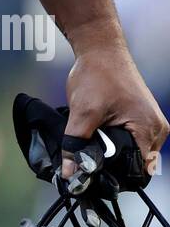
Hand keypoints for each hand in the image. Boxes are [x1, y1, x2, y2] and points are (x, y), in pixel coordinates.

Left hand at [63, 30, 167, 183]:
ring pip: (133, 153)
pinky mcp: (143, 118)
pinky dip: (117, 143)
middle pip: (136, 165)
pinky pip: (133, 141)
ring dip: (114, 154)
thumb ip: (76, 145)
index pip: (136, 171)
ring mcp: (152, 123)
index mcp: (148, 129)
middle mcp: (156, 129)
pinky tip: (100, 136)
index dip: (113, 177)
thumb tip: (70, 173)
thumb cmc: (97, 74)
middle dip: (112, 166)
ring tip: (93, 145)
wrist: (100, 49)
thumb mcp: (83, 112)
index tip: (92, 176)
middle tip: (88, 160)